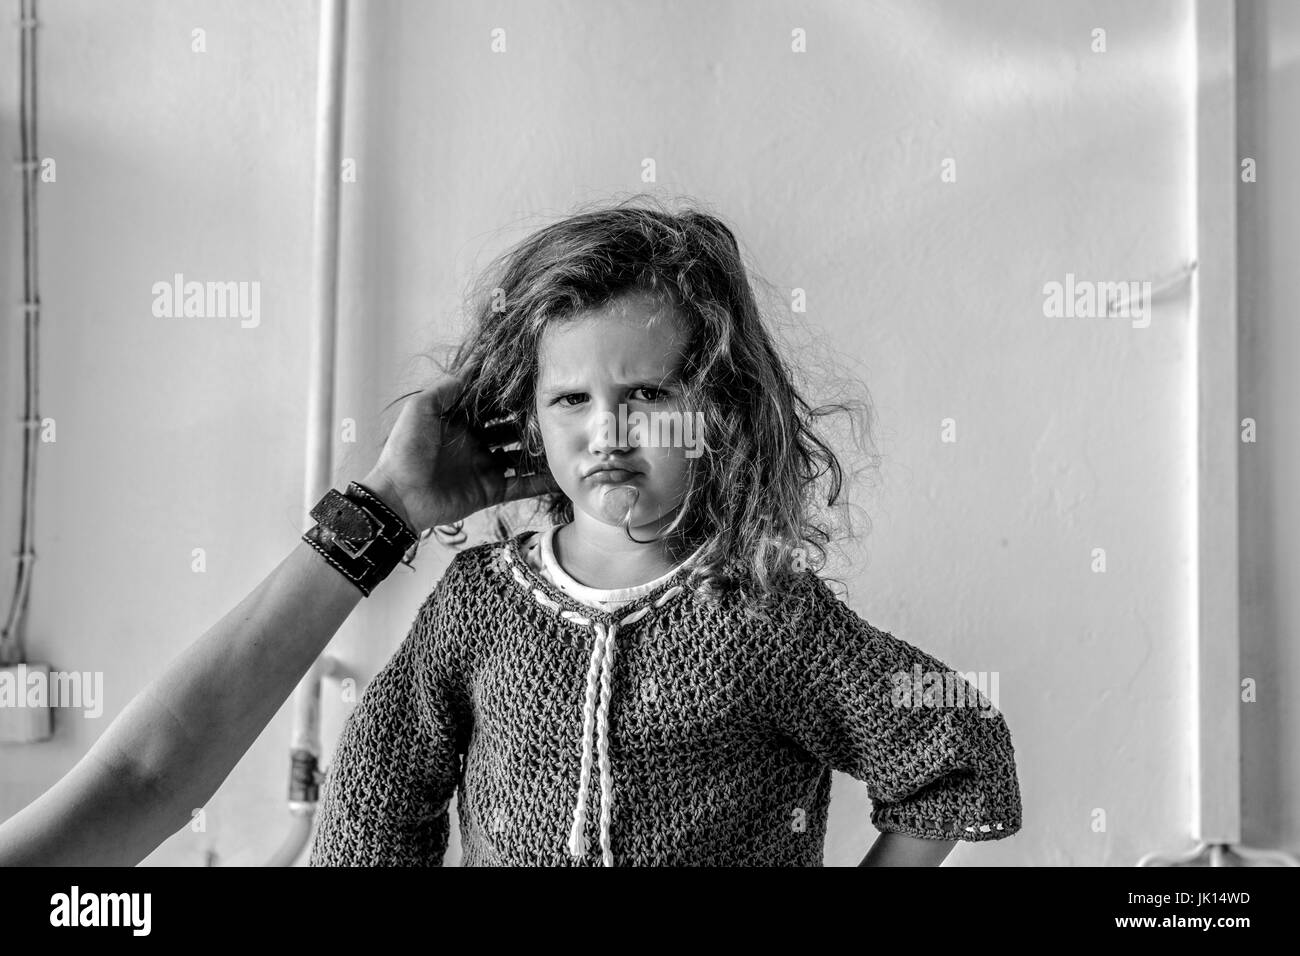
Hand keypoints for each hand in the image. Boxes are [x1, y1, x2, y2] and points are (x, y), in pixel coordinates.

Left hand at [360, 371, 560, 530]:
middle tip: (555, 409)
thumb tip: (472, 368)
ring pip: (520, 455)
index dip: (508, 394)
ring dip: (539, 449)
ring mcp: (485, 467)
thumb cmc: (404, 452)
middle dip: (529, 420)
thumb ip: (445, 389)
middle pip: (510, 428)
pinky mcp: (491, 490)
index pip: (490, 404)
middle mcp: (475, 443)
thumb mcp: (420, 410)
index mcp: (459, 422)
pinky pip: (521, 486)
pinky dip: (540, 483)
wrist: (398, 498)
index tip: (531, 381)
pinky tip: (561, 475)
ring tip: (564, 438)